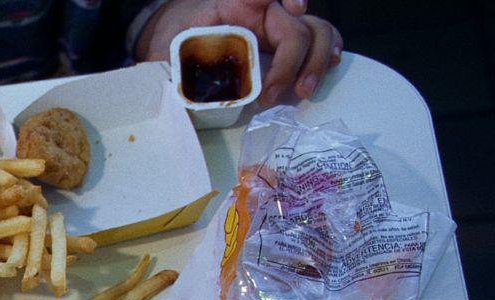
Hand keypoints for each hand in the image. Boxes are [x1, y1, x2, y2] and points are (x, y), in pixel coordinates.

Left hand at [137, 0, 341, 101]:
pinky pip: (316, 42)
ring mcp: (277, 28)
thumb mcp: (169, 46)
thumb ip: (173, 59)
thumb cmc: (177, 40)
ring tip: (303, 92)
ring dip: (315, 62)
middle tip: (275, 96)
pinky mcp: (284, 45)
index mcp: (235, 5)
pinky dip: (324, 55)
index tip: (295, 7)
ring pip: (314, 32)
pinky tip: (325, 71)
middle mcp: (264, 13)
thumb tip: (176, 82)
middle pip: (296, 27)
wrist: (178, 40)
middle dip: (295, 61)